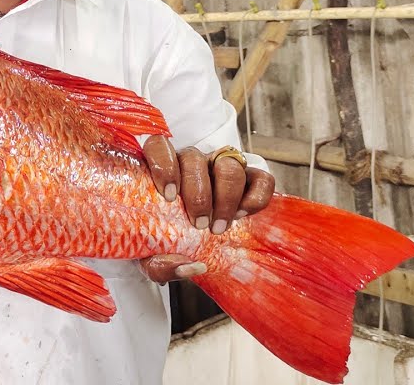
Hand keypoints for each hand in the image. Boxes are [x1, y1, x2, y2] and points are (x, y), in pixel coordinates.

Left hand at [138, 135, 274, 284]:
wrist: (188, 244)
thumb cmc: (163, 243)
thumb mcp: (152, 258)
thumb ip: (160, 265)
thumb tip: (189, 267)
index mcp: (161, 171)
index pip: (158, 146)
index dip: (164, 165)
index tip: (169, 196)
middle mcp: (190, 163)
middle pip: (195, 157)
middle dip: (199, 194)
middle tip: (199, 224)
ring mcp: (220, 168)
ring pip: (228, 163)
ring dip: (226, 197)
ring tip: (220, 227)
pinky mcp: (248, 179)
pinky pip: (261, 177)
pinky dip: (256, 196)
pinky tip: (242, 215)